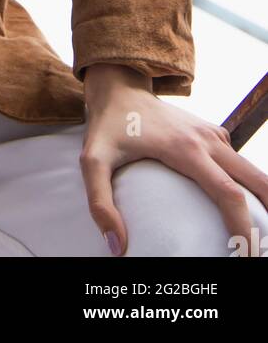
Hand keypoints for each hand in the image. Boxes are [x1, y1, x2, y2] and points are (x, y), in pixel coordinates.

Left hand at [80, 64, 267, 256]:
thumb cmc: (107, 126)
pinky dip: (248, 187)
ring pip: (251, 172)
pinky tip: (242, 208)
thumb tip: (117, 247)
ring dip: (261, 201)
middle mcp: (207, 140)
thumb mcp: (92, 161)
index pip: (228, 193)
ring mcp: (214, 134)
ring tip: (254, 235)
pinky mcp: (213, 134)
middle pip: (255, 181)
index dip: (242, 228)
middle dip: (264, 217)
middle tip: (256, 251)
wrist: (118, 87)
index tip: (243, 255)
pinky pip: (239, 165)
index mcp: (186, 150)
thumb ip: (100, 203)